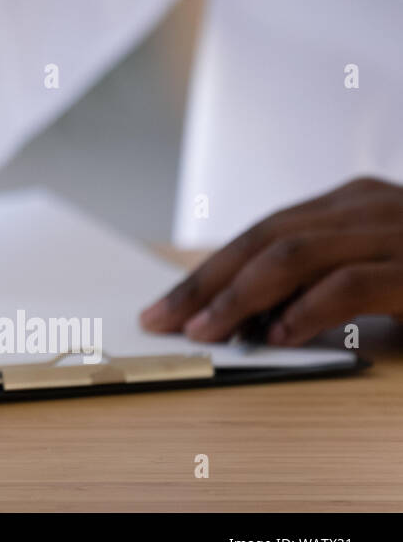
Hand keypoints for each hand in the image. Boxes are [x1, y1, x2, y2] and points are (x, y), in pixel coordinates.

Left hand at [140, 176, 402, 345]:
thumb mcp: (376, 267)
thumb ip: (319, 281)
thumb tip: (251, 318)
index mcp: (348, 205)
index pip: (260, 234)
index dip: (207, 271)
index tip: (166, 306)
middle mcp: (364, 208)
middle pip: (263, 240)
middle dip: (204, 283)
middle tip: (161, 320)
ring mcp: (393, 233)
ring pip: (293, 255)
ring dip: (238, 297)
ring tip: (203, 332)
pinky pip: (349, 285)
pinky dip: (305, 309)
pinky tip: (277, 336)